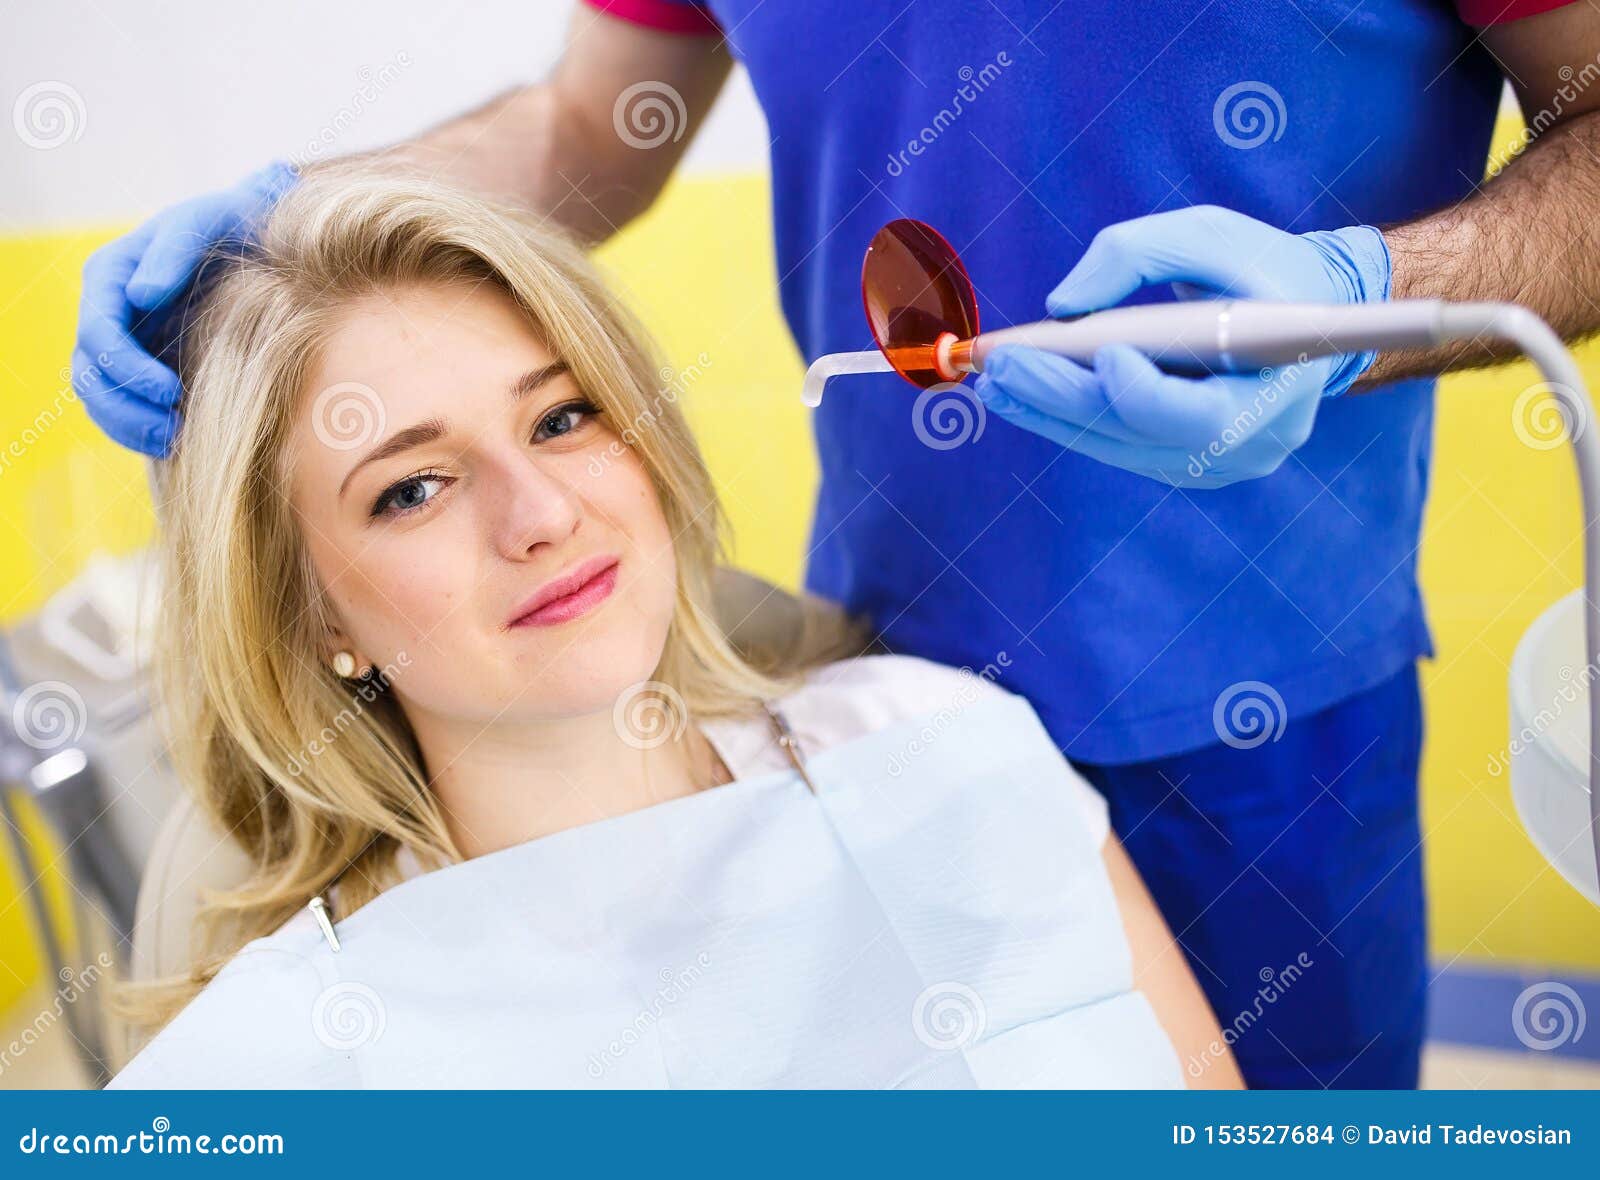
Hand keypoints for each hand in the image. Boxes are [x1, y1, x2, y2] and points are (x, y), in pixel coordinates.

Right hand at [73, 161, 298, 456]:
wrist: (263, 238)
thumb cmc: (233, 222)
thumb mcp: (207, 221)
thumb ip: (174, 252)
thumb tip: (140, 296)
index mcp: (110, 277)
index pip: (97, 334)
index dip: (126, 368)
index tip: (170, 390)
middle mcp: (111, 313)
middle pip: (90, 374)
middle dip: (126, 408)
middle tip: (173, 429)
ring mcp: (128, 343)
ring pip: (102, 398)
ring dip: (131, 426)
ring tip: (175, 440)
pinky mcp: (150, 366)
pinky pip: (130, 407)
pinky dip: (144, 429)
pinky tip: (179, 441)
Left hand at [972, 205, 1390, 487]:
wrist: (1303, 311)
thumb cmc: (1260, 267)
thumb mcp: (1211, 234)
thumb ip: (1137, 252)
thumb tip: (1063, 305)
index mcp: (1282, 385)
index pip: (1203, 417)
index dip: (1145, 394)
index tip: (1101, 353)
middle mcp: (1252, 441)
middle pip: (1141, 435)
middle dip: (1063, 398)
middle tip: (1002, 366)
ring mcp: (1219, 463)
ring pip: (1118, 448)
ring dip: (1048, 414)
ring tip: (994, 381)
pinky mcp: (1185, 463)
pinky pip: (1118, 447)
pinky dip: (1066, 419)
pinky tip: (1021, 394)